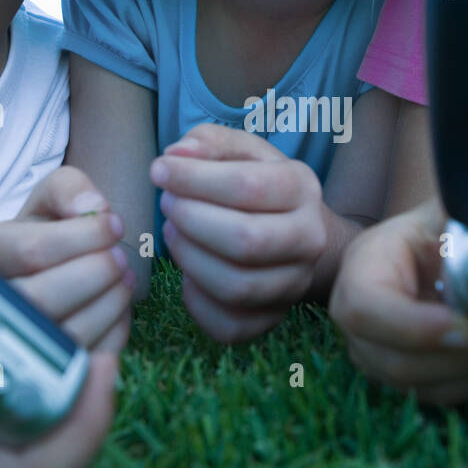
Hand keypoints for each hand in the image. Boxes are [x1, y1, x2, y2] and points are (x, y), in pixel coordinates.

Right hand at [0, 166, 134, 352]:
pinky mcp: (50, 364)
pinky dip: (113, 332)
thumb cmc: (53, 230)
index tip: (114, 224)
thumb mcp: (54, 196)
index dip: (83, 236)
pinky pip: (85, 359)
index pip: (32, 250)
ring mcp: (20, 337)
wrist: (52, 267)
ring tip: (124, 279)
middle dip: (95, 273)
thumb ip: (69, 188)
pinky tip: (119, 307)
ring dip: (108, 303)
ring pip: (62, 334)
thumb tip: (92, 208)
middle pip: (42, 297)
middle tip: (121, 258)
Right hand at [0, 211, 116, 467]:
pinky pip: (15, 408)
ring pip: (41, 422)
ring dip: (73, 357)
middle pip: (51, 442)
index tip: (105, 358)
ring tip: (92, 287)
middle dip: (89, 368)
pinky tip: (36, 309)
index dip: (83, 423)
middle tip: (109, 288)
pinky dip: (38, 360)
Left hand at [150, 123, 327, 341]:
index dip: (192, 178)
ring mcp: (294, 284)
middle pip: (244, 240)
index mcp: (302, 188)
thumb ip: (209, 142)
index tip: (159, 171)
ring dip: (189, 259)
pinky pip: (229, 325)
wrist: (297, 233)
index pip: (246, 186)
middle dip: (190, 220)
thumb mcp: (242, 152)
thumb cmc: (260, 186)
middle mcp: (308, 238)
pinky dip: (196, 302)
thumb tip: (176, 155)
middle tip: (168, 204)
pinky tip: (188, 272)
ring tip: (174, 233)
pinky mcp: (272, 318)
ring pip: (235, 286)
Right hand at [330, 198, 467, 404]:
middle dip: (463, 360)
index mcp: (363, 267)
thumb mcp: (453, 211)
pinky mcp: (404, 376)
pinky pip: (442, 394)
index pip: (366, 310)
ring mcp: (376, 353)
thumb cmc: (448, 223)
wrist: (443, 242)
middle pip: (395, 362)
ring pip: (422, 386)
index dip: (414, 328)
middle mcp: (358, 318)